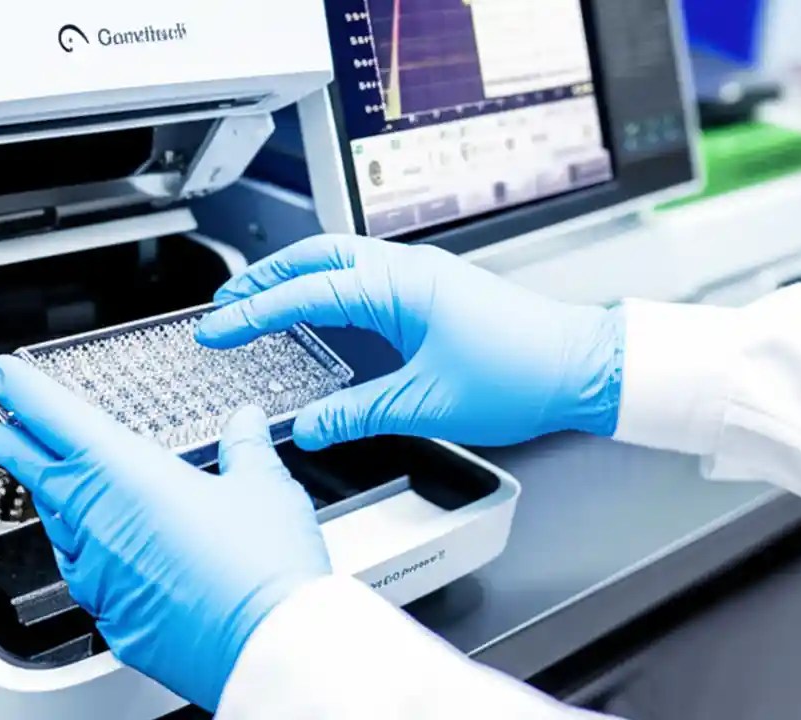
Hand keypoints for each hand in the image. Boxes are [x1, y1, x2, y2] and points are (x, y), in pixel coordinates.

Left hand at [0, 356, 330, 710]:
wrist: (268, 650)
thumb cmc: (264, 572)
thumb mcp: (264, 489)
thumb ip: (245, 448)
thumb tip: (244, 423)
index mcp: (127, 475)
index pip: (58, 421)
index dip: (24, 392)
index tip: (2, 374)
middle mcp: (99, 523)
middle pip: (43, 475)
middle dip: (16, 449)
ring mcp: (100, 574)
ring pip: (62, 528)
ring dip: (55, 502)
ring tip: (56, 486)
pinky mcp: (114, 616)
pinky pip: (88, 575)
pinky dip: (89, 554)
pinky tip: (105, 550)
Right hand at [196, 234, 623, 449]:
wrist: (582, 366)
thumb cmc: (521, 374)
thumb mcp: (427, 404)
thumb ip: (359, 414)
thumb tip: (311, 427)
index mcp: (400, 286)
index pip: (307, 292)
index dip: (254, 312)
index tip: (217, 328)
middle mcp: (409, 269)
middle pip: (318, 256)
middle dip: (266, 277)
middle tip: (227, 304)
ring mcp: (424, 274)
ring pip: (342, 260)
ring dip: (298, 277)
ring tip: (262, 303)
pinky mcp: (436, 288)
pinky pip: (368, 274)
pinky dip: (331, 285)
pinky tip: (322, 312)